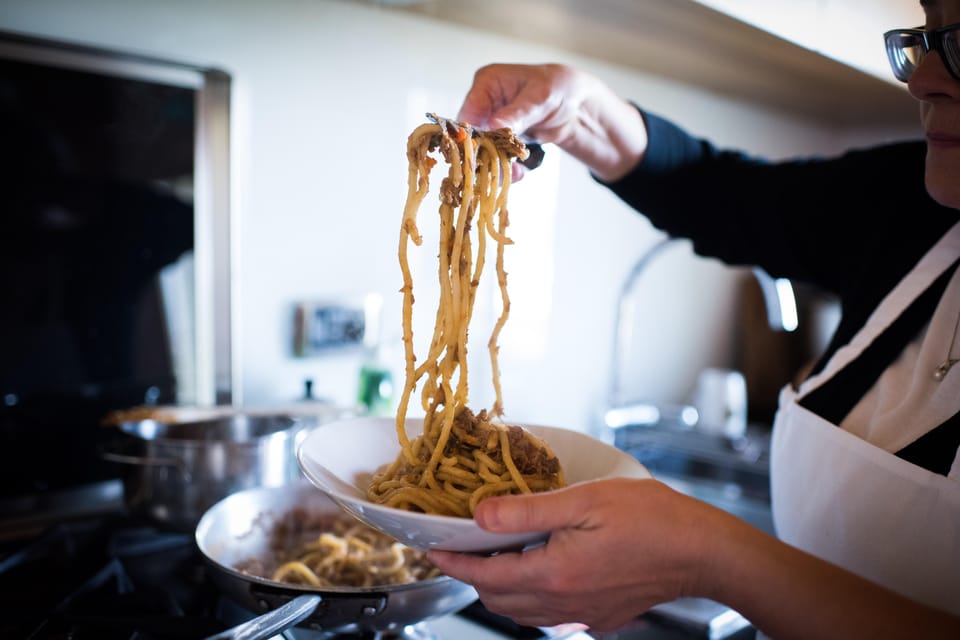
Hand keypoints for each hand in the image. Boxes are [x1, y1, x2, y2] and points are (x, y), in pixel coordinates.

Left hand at [427, 477, 727, 630]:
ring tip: (496, 556)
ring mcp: (584, 615)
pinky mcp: (601, 616)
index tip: (435, 551)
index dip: (455, 563)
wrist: (702, 551)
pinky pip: (552, 615)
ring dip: (501, 587)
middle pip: (499, 599)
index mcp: (553, 575)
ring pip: (523, 612)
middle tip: (463, 548)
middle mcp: (564, 603)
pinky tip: (541, 569)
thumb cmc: (652, 519)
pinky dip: (531, 596)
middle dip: (474, 576)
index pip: (485, 576)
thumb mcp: (583, 501)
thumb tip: (480, 516)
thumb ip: (526, 512)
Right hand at [458, 63, 648, 181]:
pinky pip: (495, 157)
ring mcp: (491, 122)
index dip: (472, 136)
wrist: (576, 105)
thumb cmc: (559, 88)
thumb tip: (494, 126)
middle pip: (472, 135)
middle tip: (501, 170)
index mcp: (487, 83)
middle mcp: (485, 102)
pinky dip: (505, 168)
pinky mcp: (500, 139)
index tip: (482, 155)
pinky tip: (518, 173)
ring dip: (496, 165)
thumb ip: (517, 114)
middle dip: (486, 155)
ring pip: (482, 150)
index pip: (468, 113)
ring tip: (515, 175)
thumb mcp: (540, 98)